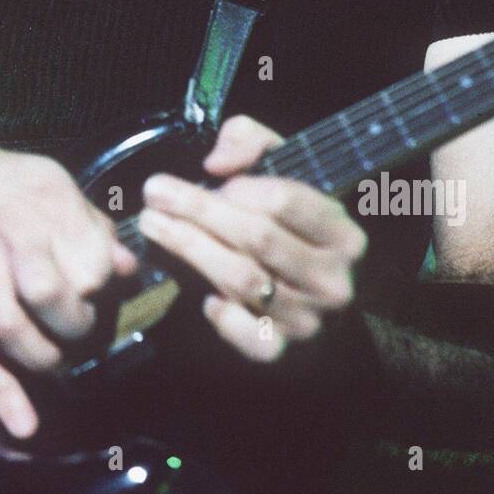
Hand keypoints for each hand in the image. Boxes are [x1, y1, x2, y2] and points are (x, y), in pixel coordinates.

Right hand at [0, 125, 137, 438]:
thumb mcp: (47, 182)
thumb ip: (90, 224)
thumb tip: (129, 269)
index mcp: (47, 198)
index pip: (93, 259)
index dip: (102, 285)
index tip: (97, 292)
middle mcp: (11, 231)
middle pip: (52, 294)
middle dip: (75, 325)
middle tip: (78, 328)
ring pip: (12, 329)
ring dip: (43, 357)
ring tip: (56, 359)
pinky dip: (1, 390)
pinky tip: (23, 424)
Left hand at [137, 114, 366, 362]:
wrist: (321, 298)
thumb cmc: (293, 225)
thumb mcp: (284, 169)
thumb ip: (251, 142)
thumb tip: (217, 164)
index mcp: (342, 233)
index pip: (284, 201)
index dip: (237, 188)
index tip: (202, 177)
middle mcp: (333, 279)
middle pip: (257, 238)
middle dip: (198, 213)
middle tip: (153, 195)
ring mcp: (311, 320)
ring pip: (242, 280)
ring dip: (191, 251)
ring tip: (152, 225)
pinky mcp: (285, 352)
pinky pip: (249, 336)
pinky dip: (224, 318)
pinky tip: (205, 299)